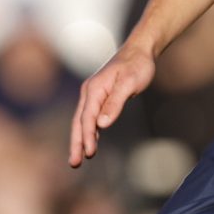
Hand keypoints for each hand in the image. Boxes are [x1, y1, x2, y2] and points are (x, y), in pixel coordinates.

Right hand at [69, 42, 154, 167]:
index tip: (88, 153)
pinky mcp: (100, 96)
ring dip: (80, 139)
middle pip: (79, 121)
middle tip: (74, 163)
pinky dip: (89, 131)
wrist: (140, 51)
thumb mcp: (129, 83)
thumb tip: (102, 124)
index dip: (87, 136)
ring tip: (77, 159)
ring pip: (83, 120)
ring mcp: (93, 94)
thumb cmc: (137, 65)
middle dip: (76, 142)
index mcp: (95, 88)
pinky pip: (90, 117)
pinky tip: (91, 143)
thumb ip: (115, 103)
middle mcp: (90, 91)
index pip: (87, 117)